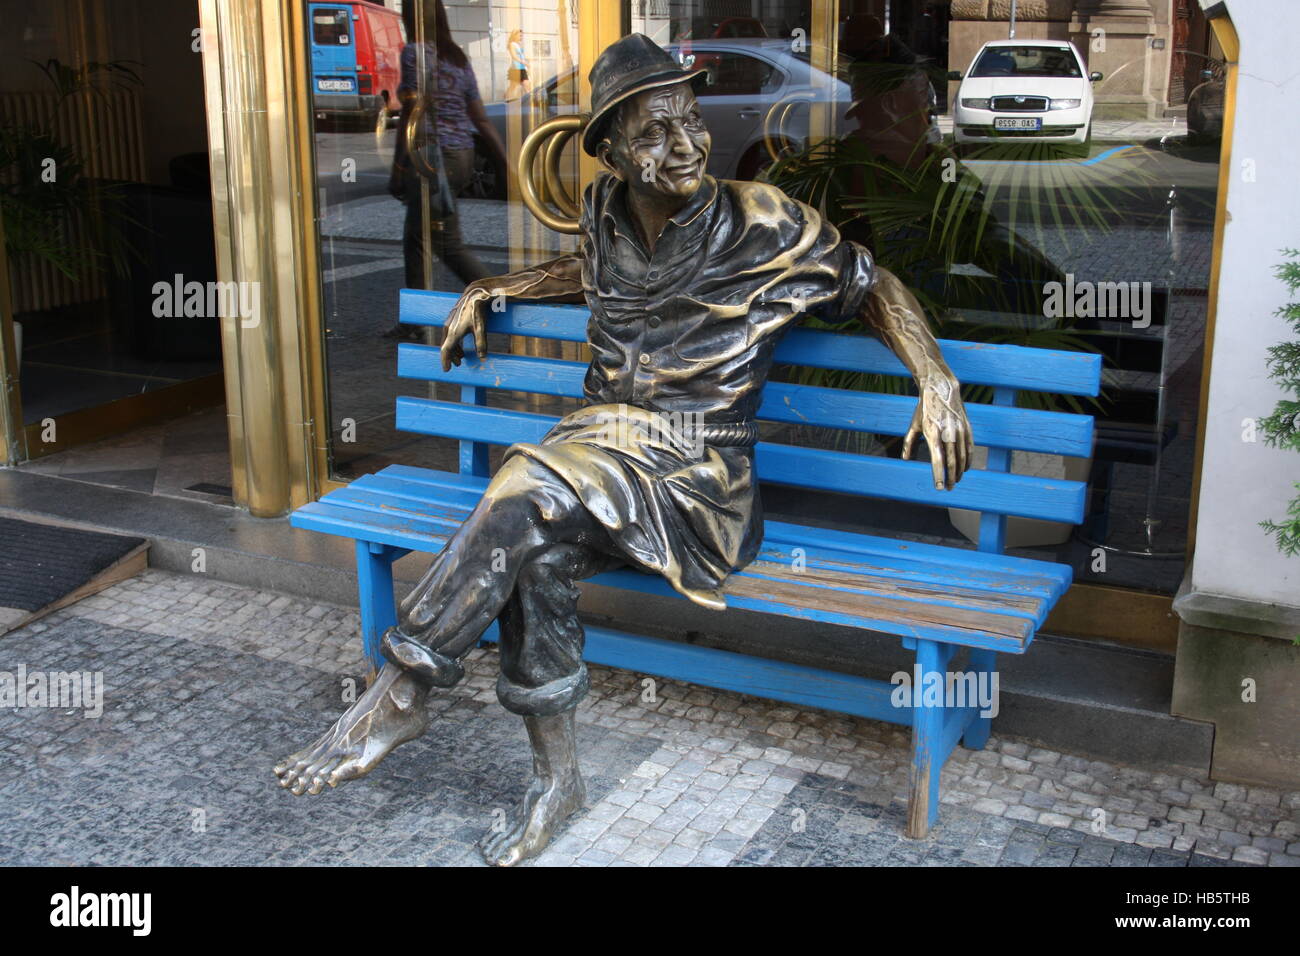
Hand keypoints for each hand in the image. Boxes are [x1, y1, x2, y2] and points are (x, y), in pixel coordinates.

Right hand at [440, 281, 493, 370]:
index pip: (445, 351)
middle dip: (450, 357)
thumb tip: (483, 358)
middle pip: (446, 347)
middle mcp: (448, 328)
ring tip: (461, 358)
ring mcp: (449, 323)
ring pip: (448, 340)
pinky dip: (454, 342)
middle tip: (457, 366)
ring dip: (453, 350)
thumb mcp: (481, 329)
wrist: (475, 294)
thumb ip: (481, 344)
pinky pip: (450, 334)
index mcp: (453, 332)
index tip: (446, 370)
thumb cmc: (478, 312)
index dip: (445, 361)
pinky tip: (461, 346)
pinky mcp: (452, 319)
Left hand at [902, 374, 974, 490]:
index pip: (937, 461)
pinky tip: (965, 469)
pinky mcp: (967, 427)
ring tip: (955, 481)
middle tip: (948, 488)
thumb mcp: (914, 425)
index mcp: (932, 434)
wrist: (941, 389)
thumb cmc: (924, 409)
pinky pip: (969, 448)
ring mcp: (959, 430)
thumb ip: (909, 443)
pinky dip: (968, 460)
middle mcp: (948, 433)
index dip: (938, 476)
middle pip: (951, 462)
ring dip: (959, 472)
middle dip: (950, 478)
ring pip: (962, 457)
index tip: (939, 488)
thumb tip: (905, 459)